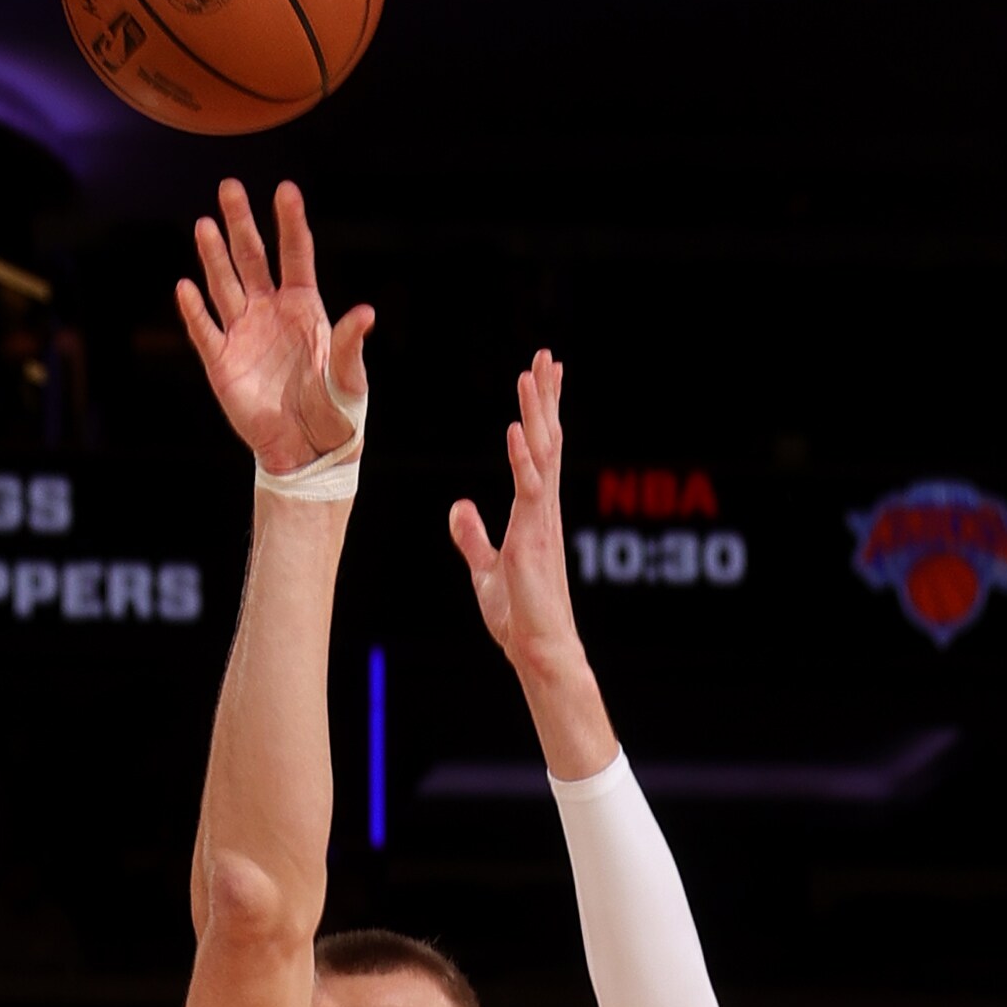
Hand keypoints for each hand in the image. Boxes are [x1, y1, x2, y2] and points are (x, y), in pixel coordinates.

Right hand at [174, 178, 371, 478]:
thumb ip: (350, 343)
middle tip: (229, 187)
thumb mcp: (349, 377)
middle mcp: (270, 311)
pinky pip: (205, 330)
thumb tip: (365, 313)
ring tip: (204, 224)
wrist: (307, 450)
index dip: (289, 223)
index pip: (295, 255)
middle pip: (252, 259)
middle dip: (241, 223)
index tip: (285, 190)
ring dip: (214, 256)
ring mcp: (243, 333)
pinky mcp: (222, 362)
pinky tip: (185, 285)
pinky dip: (194, 310)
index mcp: (304, 307)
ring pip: (225, 285)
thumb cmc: (335, 411)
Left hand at [448, 349, 599, 735]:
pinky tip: (517, 429)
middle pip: (548, 440)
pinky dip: (523, 458)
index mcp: (534, 512)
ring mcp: (541, 520)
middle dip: (546, 397)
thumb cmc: (519, 617)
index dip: (542, 412)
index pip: (540, 450)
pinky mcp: (533, 537)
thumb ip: (473, 536)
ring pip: (543, 453)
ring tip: (533, 374)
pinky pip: (529, 488)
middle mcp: (543, 508)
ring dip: (537, 413)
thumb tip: (459, 508)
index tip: (543, 376)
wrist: (537, 649)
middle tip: (547, 356)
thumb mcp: (486, 569)